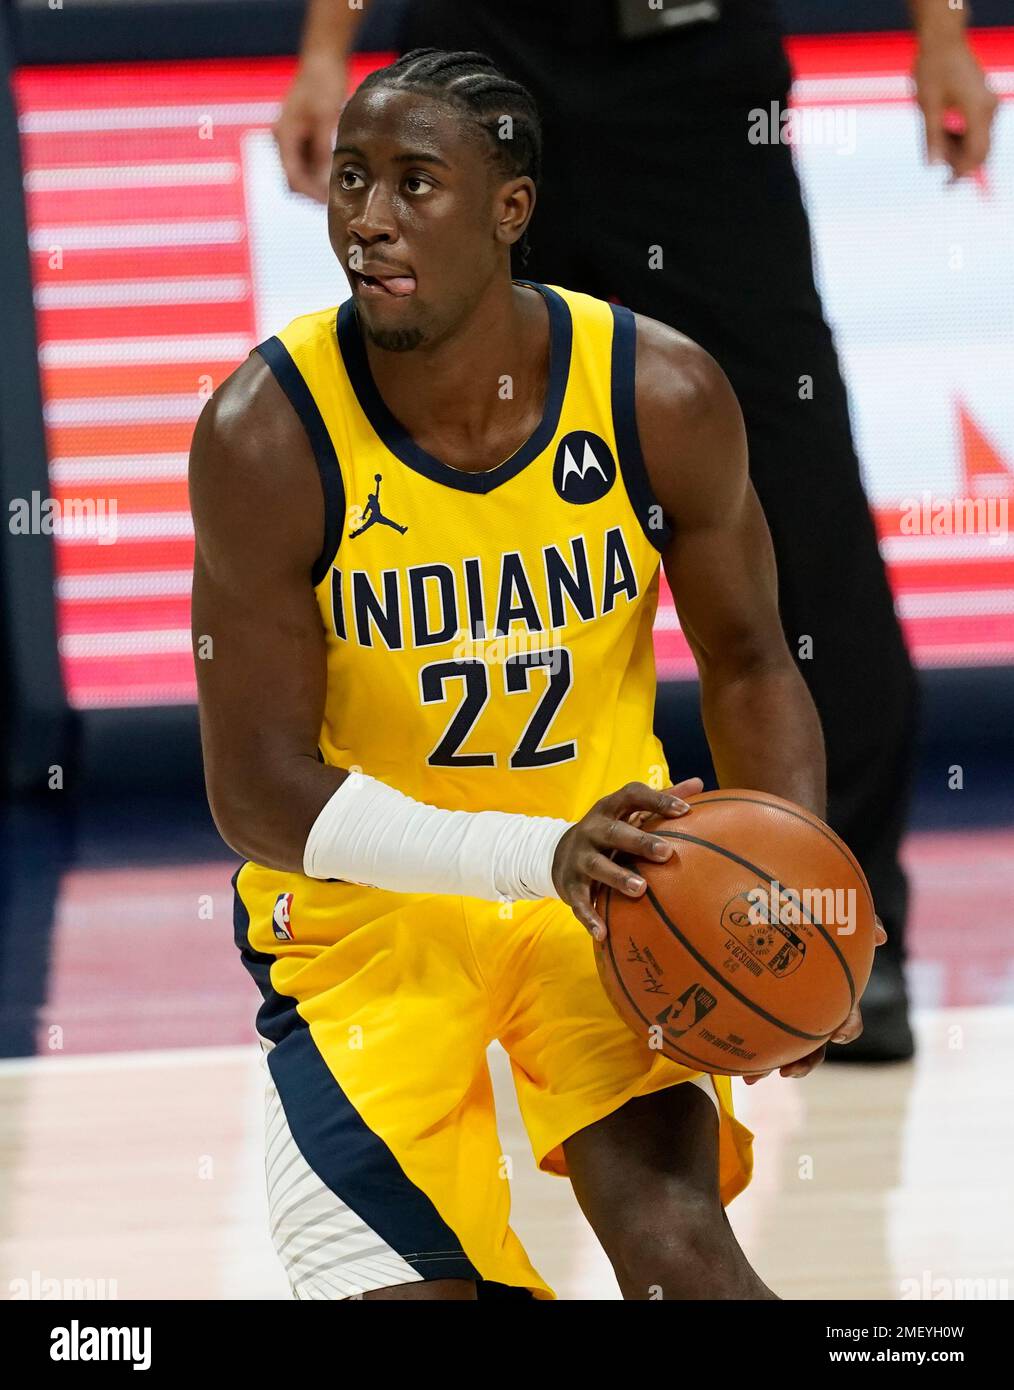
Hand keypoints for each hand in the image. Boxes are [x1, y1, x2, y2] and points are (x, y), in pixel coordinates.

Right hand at [273, 55, 347, 202]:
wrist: (322, 60)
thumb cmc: (323, 84)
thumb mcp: (325, 118)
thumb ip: (322, 150)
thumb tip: (323, 180)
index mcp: (284, 136)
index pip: (292, 177)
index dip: (310, 193)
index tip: (328, 202)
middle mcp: (283, 139)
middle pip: (293, 178)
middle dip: (311, 192)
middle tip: (334, 202)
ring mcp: (290, 137)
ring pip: (299, 172)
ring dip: (315, 183)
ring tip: (337, 190)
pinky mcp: (300, 134)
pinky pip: (306, 161)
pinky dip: (318, 171)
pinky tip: (335, 174)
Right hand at [553, 778, 703, 940]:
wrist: (558, 854)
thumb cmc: (610, 832)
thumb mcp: (629, 812)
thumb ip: (662, 799)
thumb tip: (700, 783)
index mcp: (609, 809)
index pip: (632, 795)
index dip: (657, 800)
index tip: (684, 810)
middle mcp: (592, 829)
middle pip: (614, 832)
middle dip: (639, 841)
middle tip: (666, 853)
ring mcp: (579, 857)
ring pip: (597, 866)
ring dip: (617, 877)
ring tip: (640, 889)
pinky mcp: (570, 885)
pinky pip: (579, 901)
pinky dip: (590, 917)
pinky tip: (604, 933)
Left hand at [743, 916, 888, 1084]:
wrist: (769, 907)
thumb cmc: (810, 912)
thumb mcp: (833, 913)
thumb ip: (857, 923)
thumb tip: (879, 937)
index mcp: (831, 993)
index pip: (847, 1018)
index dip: (845, 1028)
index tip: (838, 1034)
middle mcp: (811, 1008)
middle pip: (815, 1043)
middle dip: (805, 1062)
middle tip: (789, 1072)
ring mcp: (785, 1011)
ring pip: (783, 1045)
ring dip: (770, 1064)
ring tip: (752, 1078)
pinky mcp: (756, 1008)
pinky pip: (753, 1031)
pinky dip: (743, 1045)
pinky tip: (723, 1053)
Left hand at [914, 38, 997, 178]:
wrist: (942, 41)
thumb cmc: (932, 69)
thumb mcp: (927, 107)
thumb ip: (932, 138)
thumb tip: (934, 166)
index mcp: (978, 109)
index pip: (977, 152)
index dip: (964, 172)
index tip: (948, 185)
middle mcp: (989, 108)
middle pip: (982, 148)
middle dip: (962, 163)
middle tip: (940, 172)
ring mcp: (988, 103)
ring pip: (978, 139)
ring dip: (959, 149)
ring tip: (936, 143)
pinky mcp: (983, 100)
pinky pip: (976, 127)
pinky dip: (961, 136)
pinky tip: (943, 132)